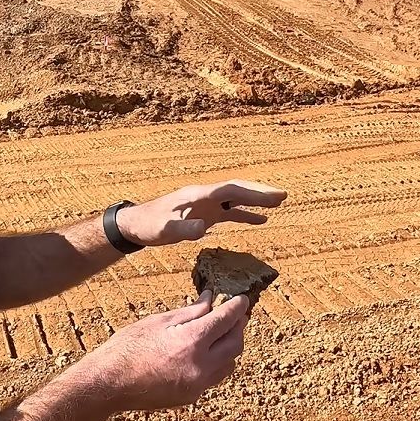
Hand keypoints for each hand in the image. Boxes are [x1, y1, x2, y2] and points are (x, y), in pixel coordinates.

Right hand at [74, 291, 249, 412]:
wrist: (109, 384)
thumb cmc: (128, 347)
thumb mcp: (158, 321)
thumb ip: (189, 312)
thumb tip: (209, 300)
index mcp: (191, 341)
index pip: (226, 320)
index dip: (237, 307)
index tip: (242, 299)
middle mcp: (200, 365)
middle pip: (235, 345)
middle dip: (238, 328)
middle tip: (235, 316)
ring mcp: (197, 384)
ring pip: (228, 364)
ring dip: (229, 348)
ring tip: (220, 334)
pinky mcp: (191, 397)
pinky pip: (213, 377)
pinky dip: (214, 363)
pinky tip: (202, 353)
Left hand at [117, 180, 287, 245]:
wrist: (135, 224)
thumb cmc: (148, 225)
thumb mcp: (162, 230)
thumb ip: (182, 229)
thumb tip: (203, 229)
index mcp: (198, 195)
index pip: (230, 190)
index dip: (252, 193)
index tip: (272, 197)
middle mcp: (205, 197)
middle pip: (237, 191)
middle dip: (260, 193)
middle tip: (283, 196)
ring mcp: (206, 205)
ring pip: (235, 199)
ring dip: (256, 201)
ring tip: (278, 203)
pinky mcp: (204, 215)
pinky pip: (229, 212)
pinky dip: (245, 215)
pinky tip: (260, 220)